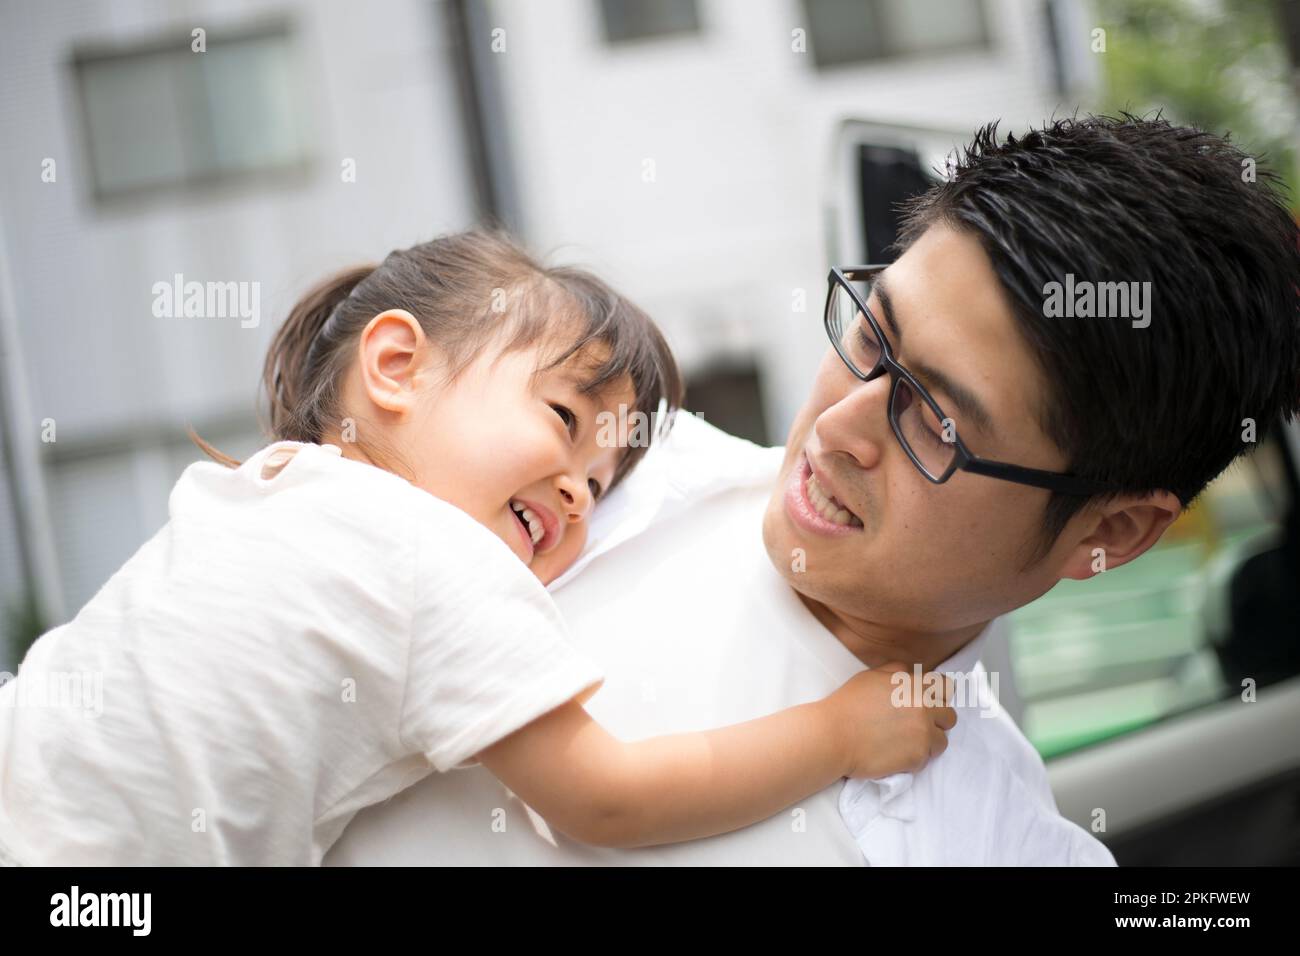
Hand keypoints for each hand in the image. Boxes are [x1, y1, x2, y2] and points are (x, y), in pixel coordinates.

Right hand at [825, 662, 956, 778]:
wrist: (833, 736)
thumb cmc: (847, 705)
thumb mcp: (870, 676)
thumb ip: (895, 671)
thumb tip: (909, 672)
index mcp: (913, 685)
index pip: (945, 687)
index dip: (938, 696)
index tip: (929, 704)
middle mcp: (924, 707)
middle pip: (949, 716)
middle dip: (936, 721)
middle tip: (915, 726)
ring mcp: (923, 733)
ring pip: (942, 740)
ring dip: (928, 742)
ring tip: (905, 744)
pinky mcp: (918, 757)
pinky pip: (927, 759)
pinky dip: (914, 759)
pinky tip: (895, 755)